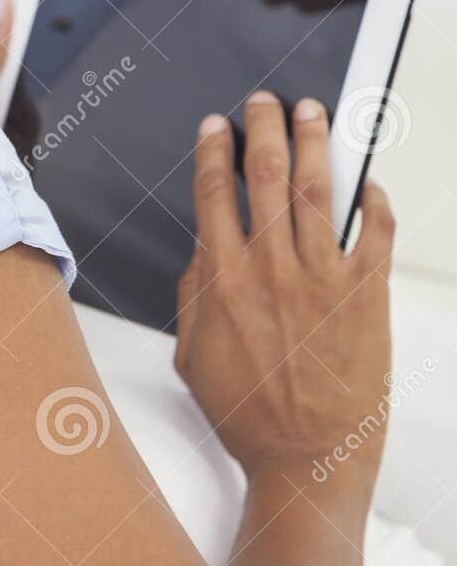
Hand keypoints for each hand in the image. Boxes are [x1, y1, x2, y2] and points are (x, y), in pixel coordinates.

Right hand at [175, 91, 393, 480]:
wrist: (309, 462)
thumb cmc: (251, 418)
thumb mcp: (193, 359)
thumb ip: (192, 298)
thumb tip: (202, 251)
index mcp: (224, 281)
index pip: (214, 193)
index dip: (212, 151)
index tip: (215, 127)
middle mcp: (272, 269)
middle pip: (265, 174)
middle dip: (264, 127)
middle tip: (265, 103)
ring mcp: (323, 279)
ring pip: (316, 189)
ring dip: (313, 142)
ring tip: (313, 112)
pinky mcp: (367, 296)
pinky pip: (374, 233)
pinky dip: (373, 202)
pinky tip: (369, 182)